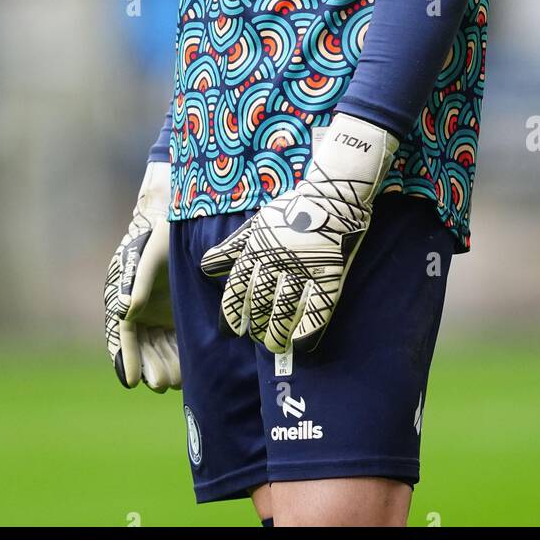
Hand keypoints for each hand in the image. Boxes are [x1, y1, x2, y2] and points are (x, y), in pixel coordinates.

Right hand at [104, 160, 180, 391]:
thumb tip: (126, 312)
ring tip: (176, 381)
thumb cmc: (164, 235)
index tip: (131, 380)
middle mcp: (140, 311)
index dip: (125, 357)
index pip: (122, 334)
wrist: (190, 223)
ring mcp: (160, 315)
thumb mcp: (151, 253)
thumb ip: (139, 281)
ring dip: (165, 367)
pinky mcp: (179, 317)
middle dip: (148, 367)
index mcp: (126, 296)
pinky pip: (177, 344)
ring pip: (159, 350)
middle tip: (161, 382)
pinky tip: (189, 372)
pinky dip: (181, 359)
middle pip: (141, 348)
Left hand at [199, 114, 397, 354]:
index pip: (237, 287)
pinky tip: (301, 345)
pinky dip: (308, 331)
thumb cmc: (291, 210)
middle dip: (256, 326)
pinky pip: (317, 307)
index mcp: (257, 248)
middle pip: (260, 303)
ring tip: (276, 346)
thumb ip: (232, 248)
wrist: (332, 193)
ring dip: (278, 334)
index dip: (232, 313)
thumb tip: (206, 268)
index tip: (230, 331)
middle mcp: (277, 259)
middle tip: (258, 338)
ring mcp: (304, 266)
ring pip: (285, 310)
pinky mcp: (330, 272)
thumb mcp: (256, 225)